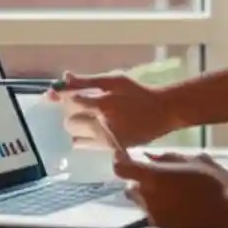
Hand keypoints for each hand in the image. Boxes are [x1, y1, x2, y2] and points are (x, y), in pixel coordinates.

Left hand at [49, 71, 180, 147]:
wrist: (163, 112)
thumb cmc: (138, 92)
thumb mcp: (115, 80)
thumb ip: (87, 80)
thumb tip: (64, 77)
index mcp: (102, 104)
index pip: (70, 102)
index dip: (65, 97)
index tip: (64, 95)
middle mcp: (101, 125)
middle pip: (69, 123)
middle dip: (72, 114)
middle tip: (83, 107)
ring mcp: (106, 140)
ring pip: (75, 138)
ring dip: (77, 129)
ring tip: (89, 120)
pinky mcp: (111, 149)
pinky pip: (88, 146)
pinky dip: (87, 138)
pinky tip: (97, 129)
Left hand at [114, 153, 227, 227]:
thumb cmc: (220, 185)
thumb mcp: (199, 161)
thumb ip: (170, 158)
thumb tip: (151, 157)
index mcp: (154, 178)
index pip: (121, 169)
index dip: (121, 161)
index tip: (127, 157)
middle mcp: (149, 201)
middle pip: (131, 189)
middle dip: (141, 182)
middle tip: (162, 177)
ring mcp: (157, 220)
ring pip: (144, 205)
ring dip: (153, 198)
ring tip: (178, 194)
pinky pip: (158, 219)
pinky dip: (165, 213)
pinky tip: (186, 210)